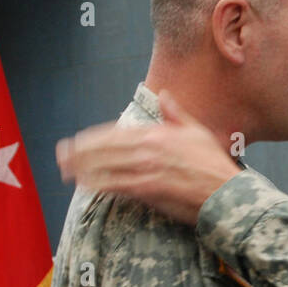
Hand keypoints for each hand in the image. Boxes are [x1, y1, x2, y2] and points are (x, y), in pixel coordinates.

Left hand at [55, 91, 240, 223]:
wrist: (226, 191)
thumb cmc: (214, 164)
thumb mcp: (196, 131)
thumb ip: (175, 114)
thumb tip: (164, 95)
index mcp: (157, 132)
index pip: (115, 132)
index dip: (93, 138)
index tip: (78, 141)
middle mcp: (148, 147)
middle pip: (104, 148)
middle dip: (79, 152)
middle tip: (61, 156)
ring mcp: (146, 168)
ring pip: (105, 166)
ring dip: (82, 168)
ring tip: (65, 171)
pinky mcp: (148, 188)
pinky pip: (115, 184)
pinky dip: (97, 183)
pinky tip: (84, 184)